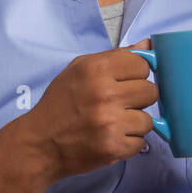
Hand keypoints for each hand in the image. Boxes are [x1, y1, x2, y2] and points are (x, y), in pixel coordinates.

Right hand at [19, 39, 158, 179]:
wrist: (40, 144)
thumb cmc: (60, 104)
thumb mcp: (79, 70)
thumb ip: (115, 56)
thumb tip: (148, 45)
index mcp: (96, 69)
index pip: (142, 65)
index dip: (135, 75)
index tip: (123, 83)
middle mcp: (105, 93)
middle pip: (151, 92)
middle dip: (138, 99)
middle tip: (119, 105)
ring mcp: (110, 122)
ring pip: (148, 120)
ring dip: (133, 124)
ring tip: (113, 124)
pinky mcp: (113, 147)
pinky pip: (140, 142)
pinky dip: (127, 143)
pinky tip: (110, 139)